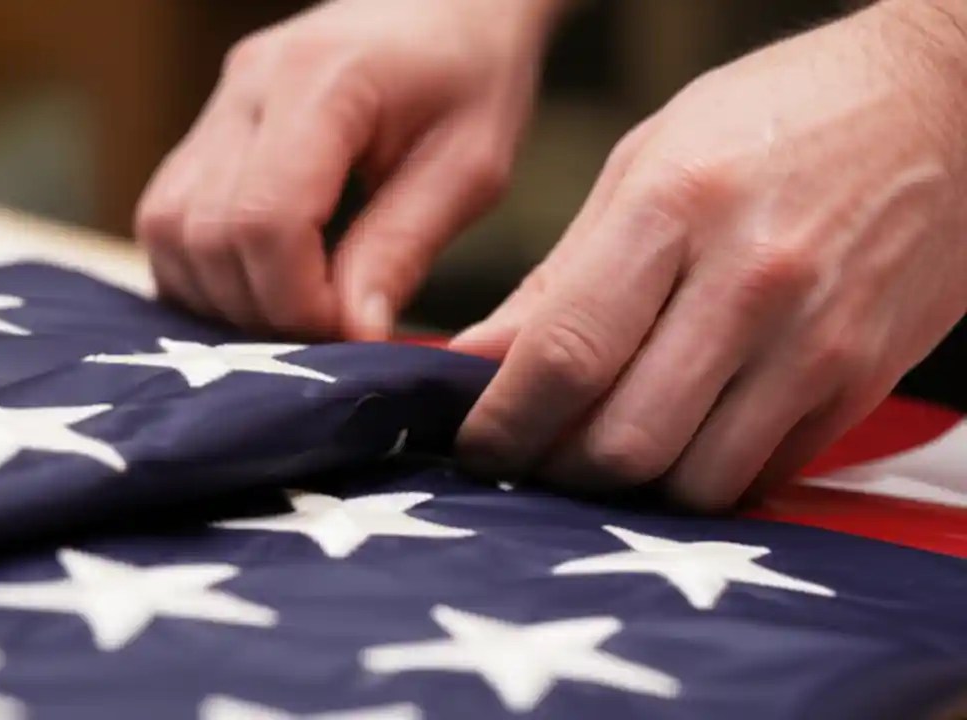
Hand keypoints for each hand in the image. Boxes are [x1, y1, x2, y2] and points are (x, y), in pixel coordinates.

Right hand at [136, 0, 560, 338]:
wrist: (445, 3)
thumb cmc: (471, 78)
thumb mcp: (470, 168)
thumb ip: (402, 250)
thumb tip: (351, 338)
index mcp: (321, 84)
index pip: (264, 220)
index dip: (295, 301)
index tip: (349, 333)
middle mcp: (247, 87)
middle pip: (204, 234)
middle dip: (260, 307)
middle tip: (327, 330)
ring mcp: (216, 103)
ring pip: (166, 229)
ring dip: (220, 293)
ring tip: (293, 310)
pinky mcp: (206, 126)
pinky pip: (167, 215)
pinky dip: (203, 268)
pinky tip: (262, 284)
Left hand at [453, 0, 966, 509]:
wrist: (943, 107)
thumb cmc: (776, 118)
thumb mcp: (648, 161)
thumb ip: (559, 274)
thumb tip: (474, 358)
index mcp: (677, 207)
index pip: (567, 353)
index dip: (504, 422)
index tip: (476, 445)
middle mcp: (751, 283)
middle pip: (625, 441)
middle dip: (557, 469)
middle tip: (533, 455)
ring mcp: (816, 341)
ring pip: (694, 482)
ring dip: (630, 488)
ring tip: (602, 449)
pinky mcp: (862, 382)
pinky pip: (762, 476)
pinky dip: (703, 478)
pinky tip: (680, 438)